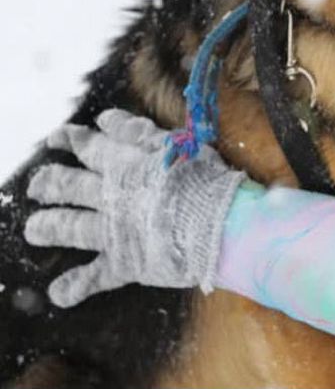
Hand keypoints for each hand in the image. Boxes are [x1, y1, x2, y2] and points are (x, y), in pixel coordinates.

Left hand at [25, 110, 245, 307]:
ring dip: (47, 228)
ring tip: (33, 230)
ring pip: (68, 227)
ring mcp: (113, 230)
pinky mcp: (122, 262)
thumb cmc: (206, 181)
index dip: (75, 139)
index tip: (62, 136)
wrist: (219, 224)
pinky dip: (73, 287)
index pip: (93, 145)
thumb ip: (141, 134)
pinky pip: (91, 279)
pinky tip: (58, 293)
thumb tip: (106, 121)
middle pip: (68, 185)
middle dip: (49, 183)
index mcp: (127, 163)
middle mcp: (112, 195)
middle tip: (38, 184)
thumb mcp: (178, 145)